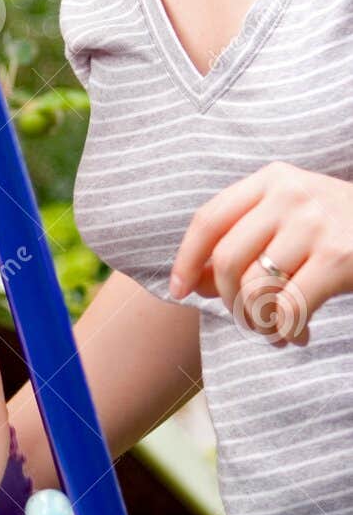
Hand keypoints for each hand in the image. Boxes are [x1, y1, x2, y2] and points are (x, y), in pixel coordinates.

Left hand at [168, 161, 352, 346]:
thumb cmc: (337, 230)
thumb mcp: (289, 217)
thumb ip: (243, 239)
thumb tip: (191, 283)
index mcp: (271, 179)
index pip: (208, 219)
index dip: (186, 259)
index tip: (178, 291)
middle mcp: (291, 194)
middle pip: (226, 258)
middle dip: (228, 301)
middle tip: (246, 319)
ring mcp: (316, 223)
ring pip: (255, 286)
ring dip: (256, 321)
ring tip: (271, 330)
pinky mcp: (340, 256)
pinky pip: (289, 307)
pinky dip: (284, 331)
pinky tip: (297, 334)